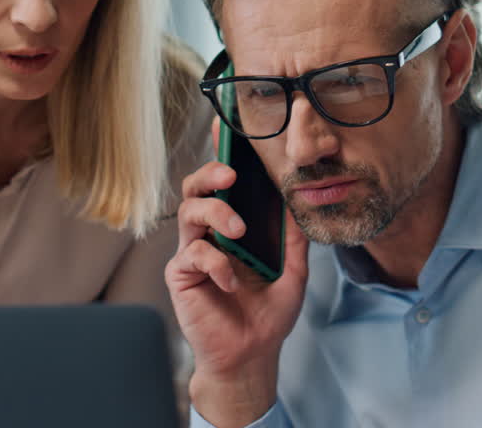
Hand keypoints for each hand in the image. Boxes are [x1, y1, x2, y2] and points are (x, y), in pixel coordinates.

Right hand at [165, 121, 309, 427]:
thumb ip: (293, 237)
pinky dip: (216, 263)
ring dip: (216, 214)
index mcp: (233, 227)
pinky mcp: (181, 275)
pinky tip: (232, 283)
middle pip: (195, 188)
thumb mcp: (293, 271)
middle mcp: (209, 234)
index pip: (224, 185)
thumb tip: (300, 201)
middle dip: (210, 174)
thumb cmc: (267, 315)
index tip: (224, 127)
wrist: (252, 355)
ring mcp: (192, 252)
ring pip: (189, 212)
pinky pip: (193, 254)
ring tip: (238, 231)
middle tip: (231, 176)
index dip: (221, 155)